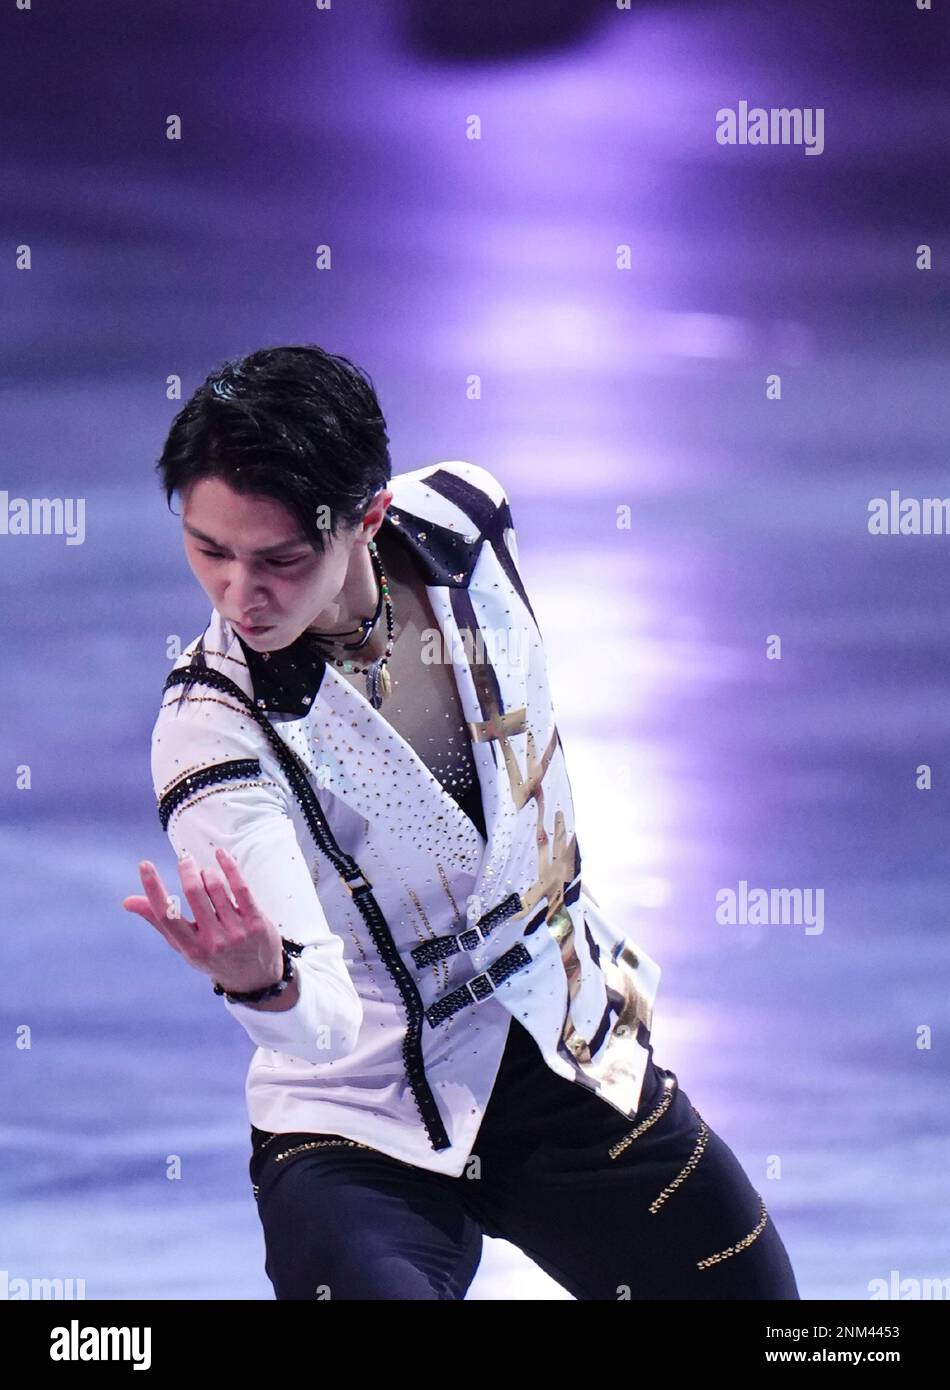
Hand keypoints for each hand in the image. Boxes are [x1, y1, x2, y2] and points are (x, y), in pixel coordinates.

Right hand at [122, 847, 284, 994]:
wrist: (255, 976)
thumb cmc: (212, 955)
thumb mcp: (184, 945)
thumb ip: (158, 921)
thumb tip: (127, 901)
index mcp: (190, 948)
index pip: (166, 915)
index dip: (153, 888)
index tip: (145, 865)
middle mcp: (213, 941)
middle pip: (194, 893)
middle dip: (187, 870)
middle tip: (185, 860)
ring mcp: (237, 931)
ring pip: (217, 887)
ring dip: (208, 872)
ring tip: (206, 873)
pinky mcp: (256, 921)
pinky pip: (241, 887)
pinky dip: (229, 866)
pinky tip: (221, 854)